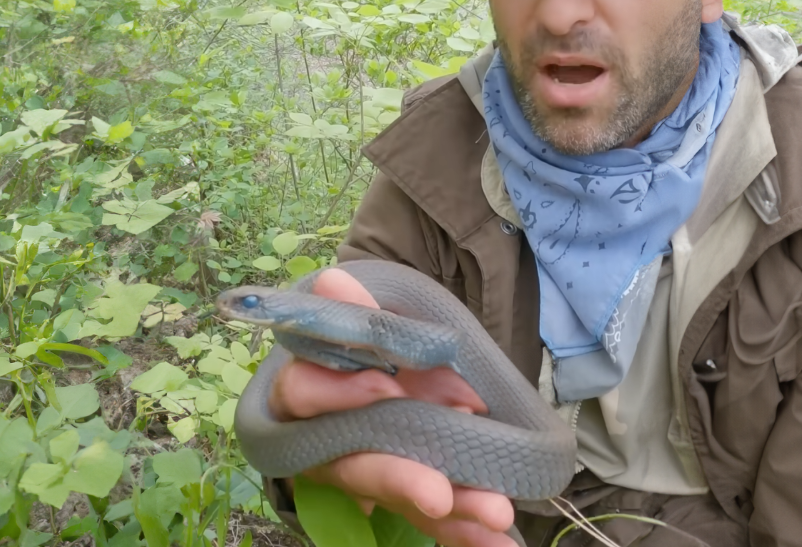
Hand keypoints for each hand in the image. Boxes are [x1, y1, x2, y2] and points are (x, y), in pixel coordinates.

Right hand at [269, 267, 518, 546]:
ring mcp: (367, 477)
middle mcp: (327, 444)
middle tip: (439, 494)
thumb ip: (360, 315)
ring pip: (399, 497)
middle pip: (353, 465)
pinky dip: (467, 533)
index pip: (302, 393)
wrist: (395, 366)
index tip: (385, 385)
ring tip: (495, 515)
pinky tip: (499, 543)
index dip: (339, 392)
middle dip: (400, 478)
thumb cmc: (373, 346)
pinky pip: (432, 523)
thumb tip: (332, 281)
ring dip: (448, 513)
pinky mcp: (403, 499)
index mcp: (306, 393)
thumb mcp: (372, 326)